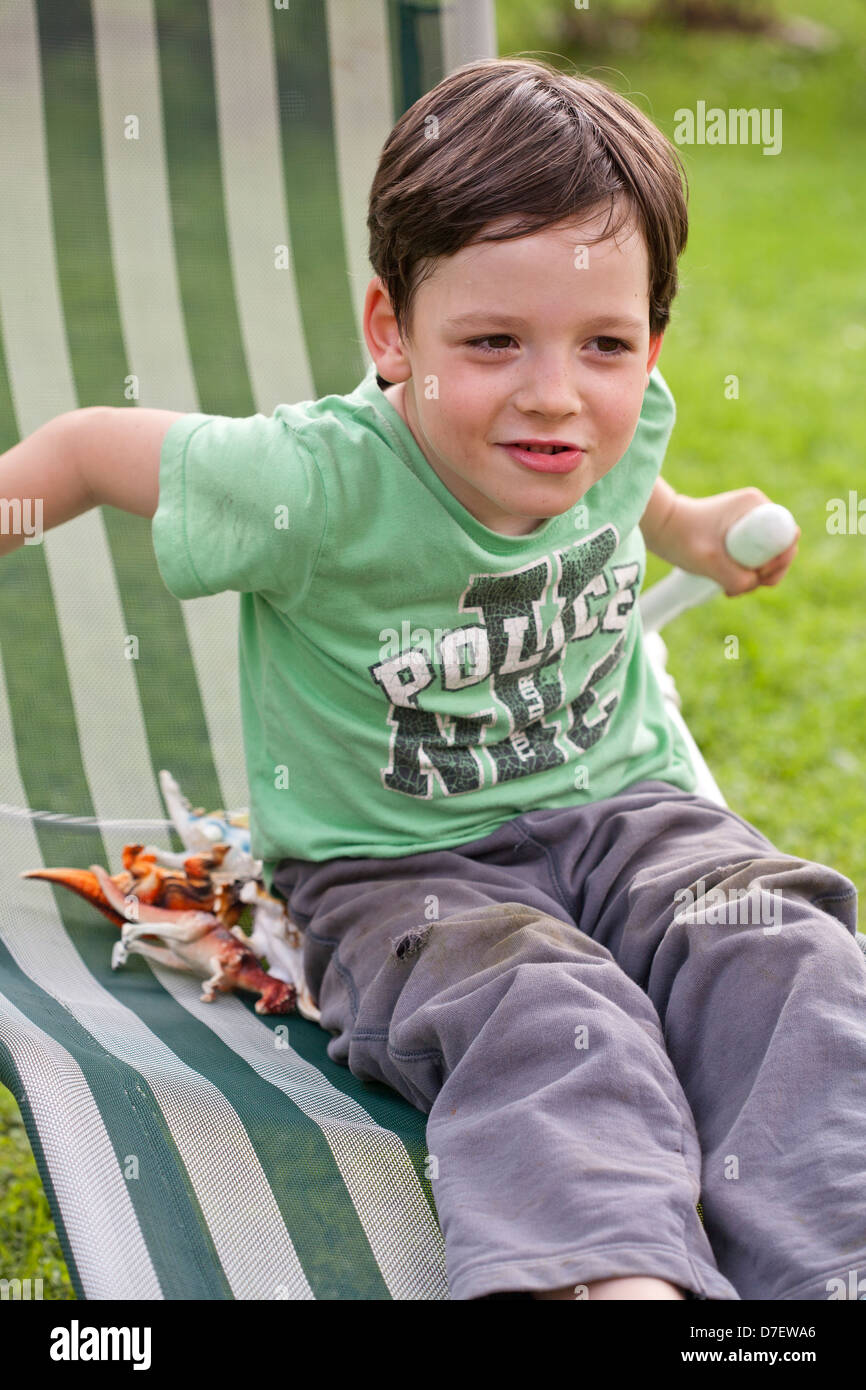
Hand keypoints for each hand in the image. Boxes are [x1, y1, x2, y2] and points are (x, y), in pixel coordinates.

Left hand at [666, 487, 800, 596]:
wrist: (659, 527)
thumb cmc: (680, 536)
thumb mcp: (708, 560)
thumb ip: (734, 576)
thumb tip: (752, 585)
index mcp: (756, 505)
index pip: (787, 535)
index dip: (780, 560)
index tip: (759, 574)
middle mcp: (757, 510)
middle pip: (781, 548)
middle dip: (768, 573)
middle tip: (743, 586)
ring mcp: (750, 522)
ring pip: (769, 557)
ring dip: (756, 578)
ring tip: (730, 588)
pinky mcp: (741, 535)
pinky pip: (756, 559)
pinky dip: (747, 575)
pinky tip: (730, 586)